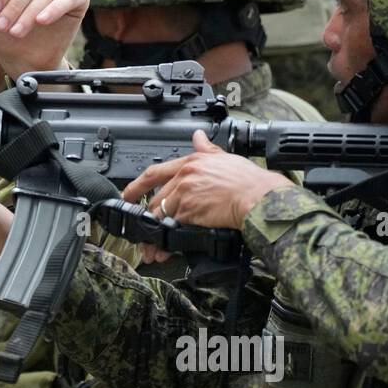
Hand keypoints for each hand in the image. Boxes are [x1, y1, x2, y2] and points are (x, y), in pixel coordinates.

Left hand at [122, 131, 291, 262]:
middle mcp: (184, 177)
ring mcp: (185, 195)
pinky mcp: (190, 212)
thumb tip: (198, 136)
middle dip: (149, 218)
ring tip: (154, 250)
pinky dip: (168, 242)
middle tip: (145, 232)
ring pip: (162, 216)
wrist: (259, 198)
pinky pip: (172, 229)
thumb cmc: (249, 181)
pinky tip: (167, 251)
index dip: (136, 185)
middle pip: (156, 199)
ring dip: (156, 236)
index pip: (154, 172)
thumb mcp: (225, 158)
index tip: (127, 195)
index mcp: (191, 163)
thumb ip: (207, 149)